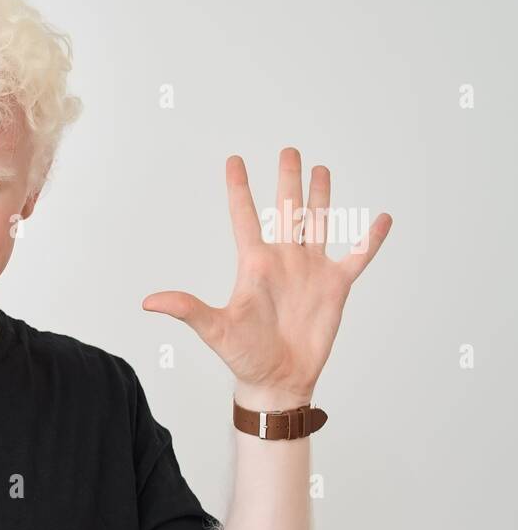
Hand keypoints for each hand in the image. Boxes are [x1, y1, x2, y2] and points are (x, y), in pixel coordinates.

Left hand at [141, 147, 391, 408]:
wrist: (277, 379)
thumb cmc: (243, 356)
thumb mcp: (214, 329)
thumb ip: (186, 309)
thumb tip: (148, 302)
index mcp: (255, 264)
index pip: (246, 216)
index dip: (240, 188)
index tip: (234, 161)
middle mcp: (284, 260)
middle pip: (287, 210)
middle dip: (288, 180)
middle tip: (288, 150)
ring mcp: (311, 271)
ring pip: (319, 223)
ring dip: (321, 197)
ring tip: (320, 169)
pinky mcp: (335, 287)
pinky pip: (357, 257)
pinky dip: (370, 239)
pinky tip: (380, 219)